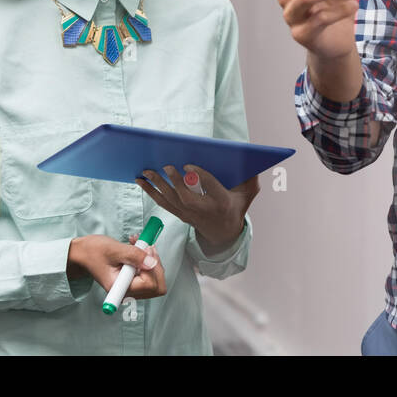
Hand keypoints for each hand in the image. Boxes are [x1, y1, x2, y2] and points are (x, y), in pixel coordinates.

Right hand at [69, 234, 166, 298]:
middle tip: (145, 246)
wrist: (84, 254)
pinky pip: (150, 274)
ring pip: (156, 279)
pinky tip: (138, 248)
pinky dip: (148, 259)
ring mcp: (132, 289)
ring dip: (152, 258)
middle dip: (155, 263)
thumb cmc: (94, 252)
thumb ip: (134, 256)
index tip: (144, 249)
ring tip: (139, 243)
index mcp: (121, 289)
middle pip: (157, 286)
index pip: (149, 284)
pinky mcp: (134, 282)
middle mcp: (127, 293)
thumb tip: (152, 263)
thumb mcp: (114, 250)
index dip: (151, 266)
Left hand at [135, 164, 259, 252]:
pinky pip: (163, 203)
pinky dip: (151, 191)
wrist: (223, 233)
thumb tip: (254, 163)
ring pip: (170, 200)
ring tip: (145, 172)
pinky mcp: (179, 214)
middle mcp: (202, 210)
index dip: (199, 177)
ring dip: (156, 186)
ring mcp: (188, 214)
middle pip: (185, 196)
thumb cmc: (234, 207)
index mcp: (220, 203)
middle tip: (164, 165)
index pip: (210, 188)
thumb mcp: (246, 196)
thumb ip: (251, 181)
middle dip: (174, 181)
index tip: (188, 165)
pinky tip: (141, 181)